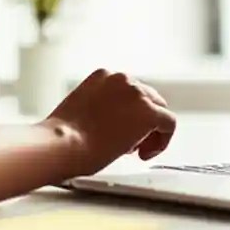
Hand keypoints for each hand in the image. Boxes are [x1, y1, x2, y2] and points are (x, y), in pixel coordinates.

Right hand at [46, 69, 176, 174]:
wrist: (61, 144)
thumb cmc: (63, 137)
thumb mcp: (82, 111)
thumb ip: (103, 108)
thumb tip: (118, 123)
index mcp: (103, 76)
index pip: (128, 91)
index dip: (129, 113)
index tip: (121, 130)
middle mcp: (122, 79)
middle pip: (147, 98)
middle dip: (141, 121)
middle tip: (130, 143)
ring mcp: (137, 94)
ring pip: (159, 110)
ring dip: (150, 130)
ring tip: (135, 150)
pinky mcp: (149, 113)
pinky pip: (169, 124)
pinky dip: (162, 140)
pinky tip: (146, 153)